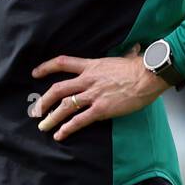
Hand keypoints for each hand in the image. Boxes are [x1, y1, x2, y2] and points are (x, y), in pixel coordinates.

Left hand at [31, 44, 167, 140]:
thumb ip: (122, 56)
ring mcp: (93, 95)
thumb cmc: (140, 67)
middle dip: (44, 101)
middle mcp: (88, 80)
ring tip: (43, 127)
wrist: (149, 76)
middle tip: (35, 111)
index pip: (62, 62)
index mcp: (91, 66)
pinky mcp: (101, 109)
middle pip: (58, 89)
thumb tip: (134, 50)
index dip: (46, 67)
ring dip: (51, 118)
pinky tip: (60, 135)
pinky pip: (80, 120)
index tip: (35, 73)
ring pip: (65, 106)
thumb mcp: (124, 58)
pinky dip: (68, 128)